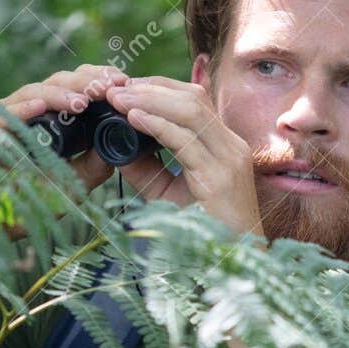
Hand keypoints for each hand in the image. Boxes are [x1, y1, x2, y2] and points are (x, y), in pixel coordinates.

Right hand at [0, 63, 127, 193]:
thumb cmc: (30, 205)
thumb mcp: (73, 184)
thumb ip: (94, 166)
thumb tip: (118, 144)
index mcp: (47, 117)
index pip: (72, 87)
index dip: (95, 79)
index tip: (122, 81)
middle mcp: (25, 112)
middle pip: (56, 84)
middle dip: (85, 82)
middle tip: (110, 86)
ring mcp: (1, 119)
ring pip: (34, 94)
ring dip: (61, 95)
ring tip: (84, 101)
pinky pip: (2, 117)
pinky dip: (23, 111)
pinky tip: (42, 106)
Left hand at [103, 76, 262, 236]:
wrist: (235, 261)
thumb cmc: (204, 229)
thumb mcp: (167, 192)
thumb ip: (144, 168)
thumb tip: (113, 146)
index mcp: (224, 144)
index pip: (195, 98)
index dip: (159, 86)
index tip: (125, 87)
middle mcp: (231, 145)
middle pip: (193, 97)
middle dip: (150, 87)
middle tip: (114, 89)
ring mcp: (228, 160)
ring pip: (191, 111)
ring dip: (150, 100)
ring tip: (118, 100)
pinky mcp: (220, 178)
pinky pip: (186, 142)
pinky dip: (157, 125)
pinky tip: (133, 119)